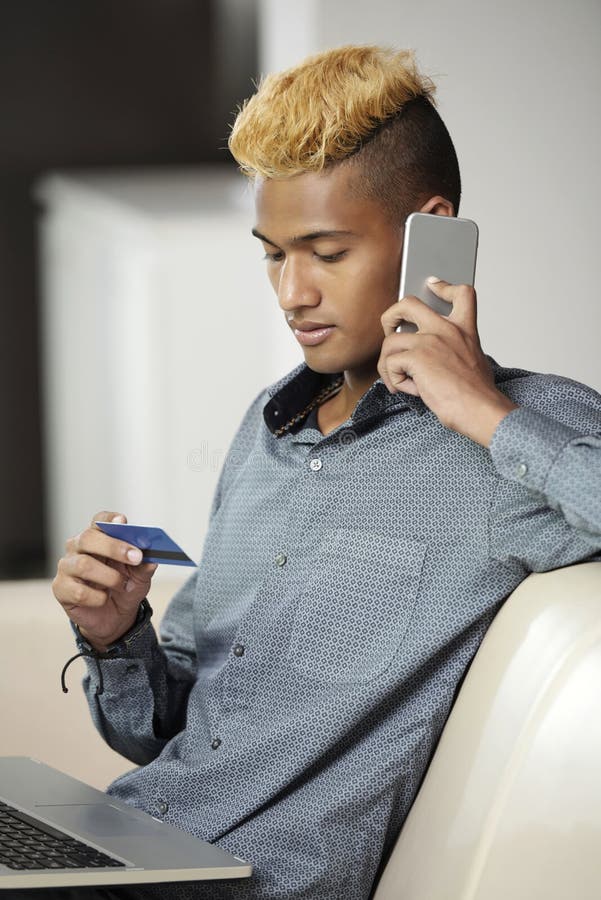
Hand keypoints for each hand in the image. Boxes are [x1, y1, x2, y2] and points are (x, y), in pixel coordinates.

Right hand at [53, 511, 156, 651]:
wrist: (114, 618)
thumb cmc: (124, 588)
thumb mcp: (140, 577)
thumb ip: (144, 566)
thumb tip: (151, 559)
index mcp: (97, 537)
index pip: (98, 521)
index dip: (109, 519)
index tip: (123, 521)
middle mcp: (77, 547)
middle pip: (88, 538)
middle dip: (114, 547)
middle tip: (136, 557)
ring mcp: (67, 567)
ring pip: (83, 565)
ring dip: (110, 577)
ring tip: (124, 586)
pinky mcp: (61, 588)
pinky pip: (79, 591)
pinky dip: (98, 597)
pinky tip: (104, 599)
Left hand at [378, 278, 516, 445]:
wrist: (480, 410)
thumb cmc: (478, 395)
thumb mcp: (476, 361)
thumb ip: (457, 350)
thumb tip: (437, 360)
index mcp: (464, 330)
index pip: (460, 294)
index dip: (443, 287)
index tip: (432, 285)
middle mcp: (446, 330)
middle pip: (408, 303)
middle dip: (390, 316)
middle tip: (389, 332)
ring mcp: (430, 341)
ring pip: (390, 341)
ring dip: (389, 364)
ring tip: (401, 381)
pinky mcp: (417, 357)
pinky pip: (390, 364)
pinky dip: (395, 380)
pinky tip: (410, 389)